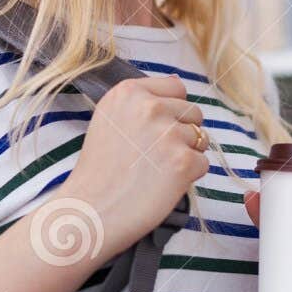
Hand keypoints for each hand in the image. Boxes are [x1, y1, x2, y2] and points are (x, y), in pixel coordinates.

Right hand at [54, 75, 206, 259]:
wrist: (89, 212)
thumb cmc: (99, 171)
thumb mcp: (110, 119)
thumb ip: (142, 99)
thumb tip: (178, 79)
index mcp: (128, 92)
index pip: (176, 87)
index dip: (171, 112)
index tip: (151, 133)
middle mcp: (149, 106)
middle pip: (193, 112)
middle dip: (181, 133)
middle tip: (151, 157)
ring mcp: (167, 133)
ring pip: (201, 138)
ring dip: (185, 155)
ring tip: (155, 171)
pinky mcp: (182, 161)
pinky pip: (203, 163)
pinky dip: (188, 177)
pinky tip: (162, 185)